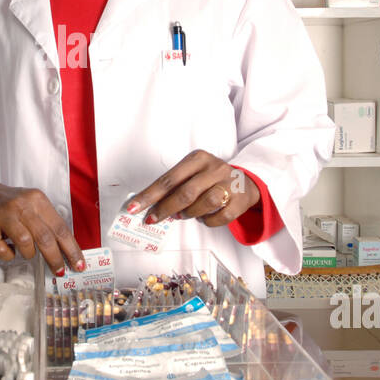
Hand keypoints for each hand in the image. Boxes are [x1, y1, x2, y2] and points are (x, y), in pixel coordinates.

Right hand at [0, 179, 85, 275]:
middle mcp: (22, 205)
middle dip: (55, 258)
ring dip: (29, 254)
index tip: (78, 264)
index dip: (71, 248)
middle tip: (59, 271)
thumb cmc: (8, 203)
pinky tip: (8, 250)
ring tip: (26, 254)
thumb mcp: (30, 204)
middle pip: (45, 237)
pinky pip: (1, 248)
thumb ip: (46, 222)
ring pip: (25, 242)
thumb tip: (65, 249)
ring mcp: (4, 214)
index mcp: (37, 200)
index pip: (60, 227)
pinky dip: (7, 255)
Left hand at [125, 150, 259, 227]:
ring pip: (206, 202)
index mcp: (198, 158)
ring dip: (189, 213)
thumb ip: (175, 187)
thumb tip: (148, 205)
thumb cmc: (210, 179)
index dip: (150, 195)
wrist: (246, 180)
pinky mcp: (241, 200)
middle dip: (165, 208)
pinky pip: (222, 216)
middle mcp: (214, 168)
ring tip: (181, 215)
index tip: (134, 207)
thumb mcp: (193, 174)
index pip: (169, 178)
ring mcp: (230, 183)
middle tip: (152, 219)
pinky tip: (203, 218)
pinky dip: (208, 221)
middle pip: (186, 191)